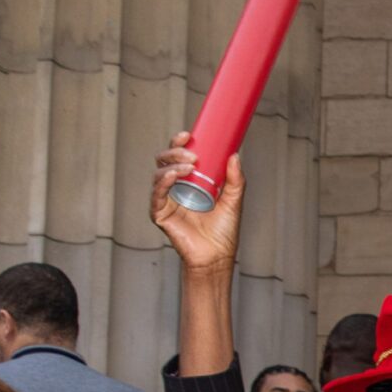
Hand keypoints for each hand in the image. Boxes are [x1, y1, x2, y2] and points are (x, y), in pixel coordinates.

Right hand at [150, 132, 244, 278]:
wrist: (217, 256)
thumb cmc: (223, 232)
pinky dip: (163, 182)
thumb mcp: (233, 200)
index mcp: (189, 182)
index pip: (179, 157)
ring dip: (173, 166)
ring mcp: (165, 200)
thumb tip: (234, 155)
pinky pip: (156, 194)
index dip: (179, 143)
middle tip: (193, 154)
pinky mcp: (160, 214)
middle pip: (164, 161)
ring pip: (159, 174)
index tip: (188, 135)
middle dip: (175, 151)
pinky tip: (173, 175)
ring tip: (190, 166)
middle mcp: (175, 188)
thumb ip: (235, 179)